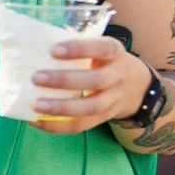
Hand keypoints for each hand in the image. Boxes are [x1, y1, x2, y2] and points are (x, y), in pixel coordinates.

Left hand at [29, 39, 152, 134]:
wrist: (138, 87)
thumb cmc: (107, 62)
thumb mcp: (102, 48)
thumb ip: (78, 48)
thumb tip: (35, 47)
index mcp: (115, 53)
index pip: (102, 49)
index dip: (79, 49)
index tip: (53, 50)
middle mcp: (118, 76)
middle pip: (96, 81)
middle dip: (64, 80)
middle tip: (36, 78)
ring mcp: (113, 100)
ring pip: (90, 108)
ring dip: (61, 108)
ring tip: (36, 104)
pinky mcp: (104, 117)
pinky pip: (82, 125)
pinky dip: (58, 126)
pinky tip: (37, 121)